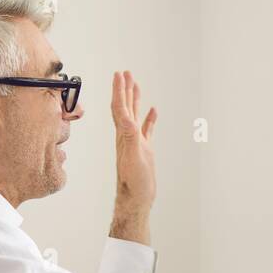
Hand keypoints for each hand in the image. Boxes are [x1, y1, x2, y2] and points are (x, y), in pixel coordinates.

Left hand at [110, 71, 157, 243]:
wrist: (136, 199)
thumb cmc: (134, 181)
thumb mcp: (133, 156)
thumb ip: (130, 137)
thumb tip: (127, 118)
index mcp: (123, 134)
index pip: (120, 107)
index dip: (119, 90)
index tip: (119, 75)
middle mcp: (126, 135)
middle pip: (124, 107)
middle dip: (125, 89)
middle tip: (125, 73)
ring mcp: (136, 142)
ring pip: (134, 115)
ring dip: (134, 99)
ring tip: (136, 85)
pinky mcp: (144, 150)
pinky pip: (146, 129)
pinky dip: (149, 118)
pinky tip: (153, 111)